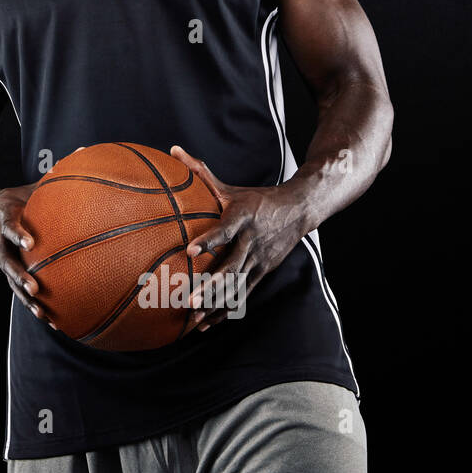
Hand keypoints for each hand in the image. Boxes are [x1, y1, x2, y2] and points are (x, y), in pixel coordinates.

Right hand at [0, 181, 56, 328]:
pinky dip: (31, 305)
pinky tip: (50, 320)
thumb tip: (82, 153)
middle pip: (8, 262)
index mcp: (3, 219)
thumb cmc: (8, 200)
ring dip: (25, 298)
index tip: (29, 243)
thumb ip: (51, 178)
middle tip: (35, 288)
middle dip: (20, 276)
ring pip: (11, 281)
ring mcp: (0, 259)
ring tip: (41, 313)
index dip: (18, 235)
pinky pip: (17, 289)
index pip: (9, 228)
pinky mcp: (4, 270)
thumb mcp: (24, 188)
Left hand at [169, 145, 311, 333]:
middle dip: (211, 285)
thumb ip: (200, 171)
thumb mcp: (230, 186)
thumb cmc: (255, 198)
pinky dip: (227, 309)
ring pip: (238, 285)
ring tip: (195, 319)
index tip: (189, 250)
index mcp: (243, 217)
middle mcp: (252, 241)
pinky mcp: (263, 271)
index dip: (209, 240)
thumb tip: (172, 149)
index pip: (225, 229)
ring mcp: (260, 259)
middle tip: (189, 299)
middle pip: (232, 266)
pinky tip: (209, 323)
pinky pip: (244, 293)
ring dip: (216, 303)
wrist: (299, 210)